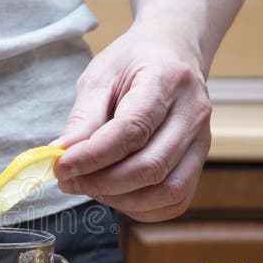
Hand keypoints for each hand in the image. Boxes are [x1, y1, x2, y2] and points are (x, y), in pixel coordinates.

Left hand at [52, 25, 211, 221]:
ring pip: (167, 190)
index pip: (132, 130)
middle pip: (151, 166)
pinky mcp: (199, 161)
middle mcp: (192, 113)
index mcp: (166, 81)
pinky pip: (176, 200)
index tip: (61, 166)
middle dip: (102, 182)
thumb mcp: (99, 77)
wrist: (172, 54)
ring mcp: (201, 140)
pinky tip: (115, 194)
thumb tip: (61, 155)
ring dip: (121, 199)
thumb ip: (83, 118)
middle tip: (69, 180)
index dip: (93, 156)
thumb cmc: (133, 64)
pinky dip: (142, 208)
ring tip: (90, 186)